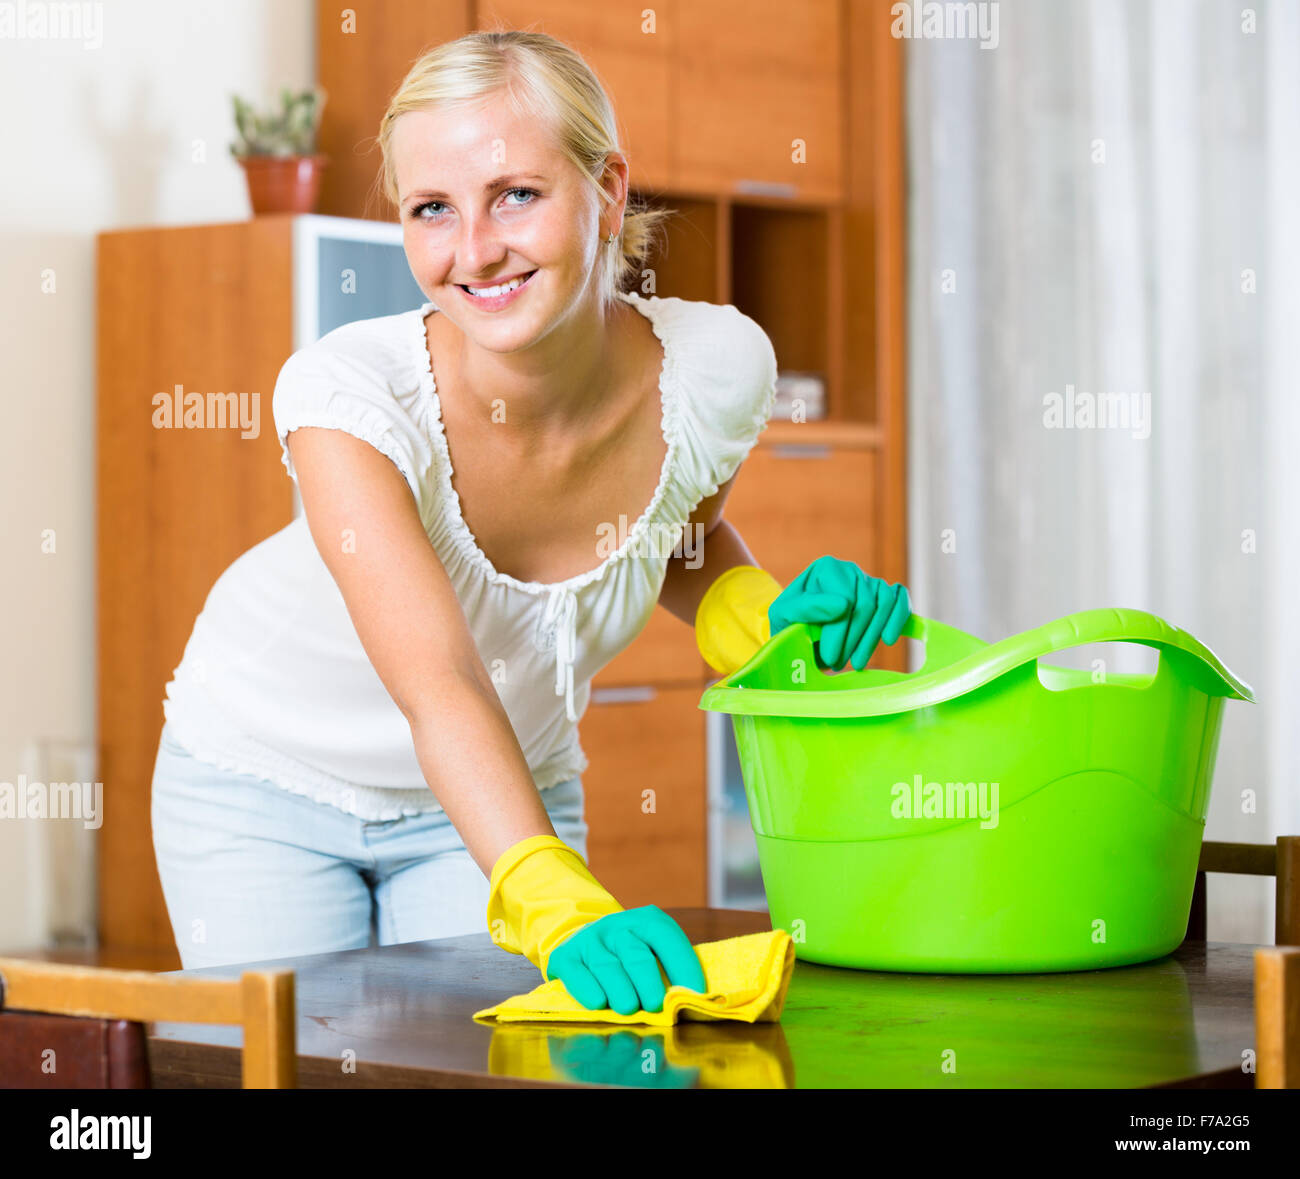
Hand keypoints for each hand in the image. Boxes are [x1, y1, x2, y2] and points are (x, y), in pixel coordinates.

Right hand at [546, 906, 707, 1014]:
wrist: (580, 941)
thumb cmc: (626, 957)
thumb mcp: (649, 950)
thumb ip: (669, 971)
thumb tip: (691, 1000)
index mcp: (645, 921)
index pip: (667, 938)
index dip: (683, 965)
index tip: (693, 994)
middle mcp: (617, 926)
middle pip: (636, 954)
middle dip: (648, 981)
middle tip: (656, 1005)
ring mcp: (590, 939)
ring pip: (607, 965)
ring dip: (620, 989)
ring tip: (629, 1008)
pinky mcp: (565, 955)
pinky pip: (576, 972)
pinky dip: (587, 988)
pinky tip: (598, 1002)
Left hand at [768, 556, 909, 670]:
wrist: (798, 628)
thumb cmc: (790, 620)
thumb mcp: (785, 614)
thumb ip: (808, 607)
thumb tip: (843, 604)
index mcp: (826, 568)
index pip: (844, 599)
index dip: (838, 632)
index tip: (828, 657)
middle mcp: (850, 570)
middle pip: (865, 605)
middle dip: (853, 640)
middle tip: (837, 665)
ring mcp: (868, 580)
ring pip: (883, 605)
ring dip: (871, 639)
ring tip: (857, 663)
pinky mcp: (883, 593)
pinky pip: (900, 599)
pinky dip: (898, 618)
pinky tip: (888, 640)